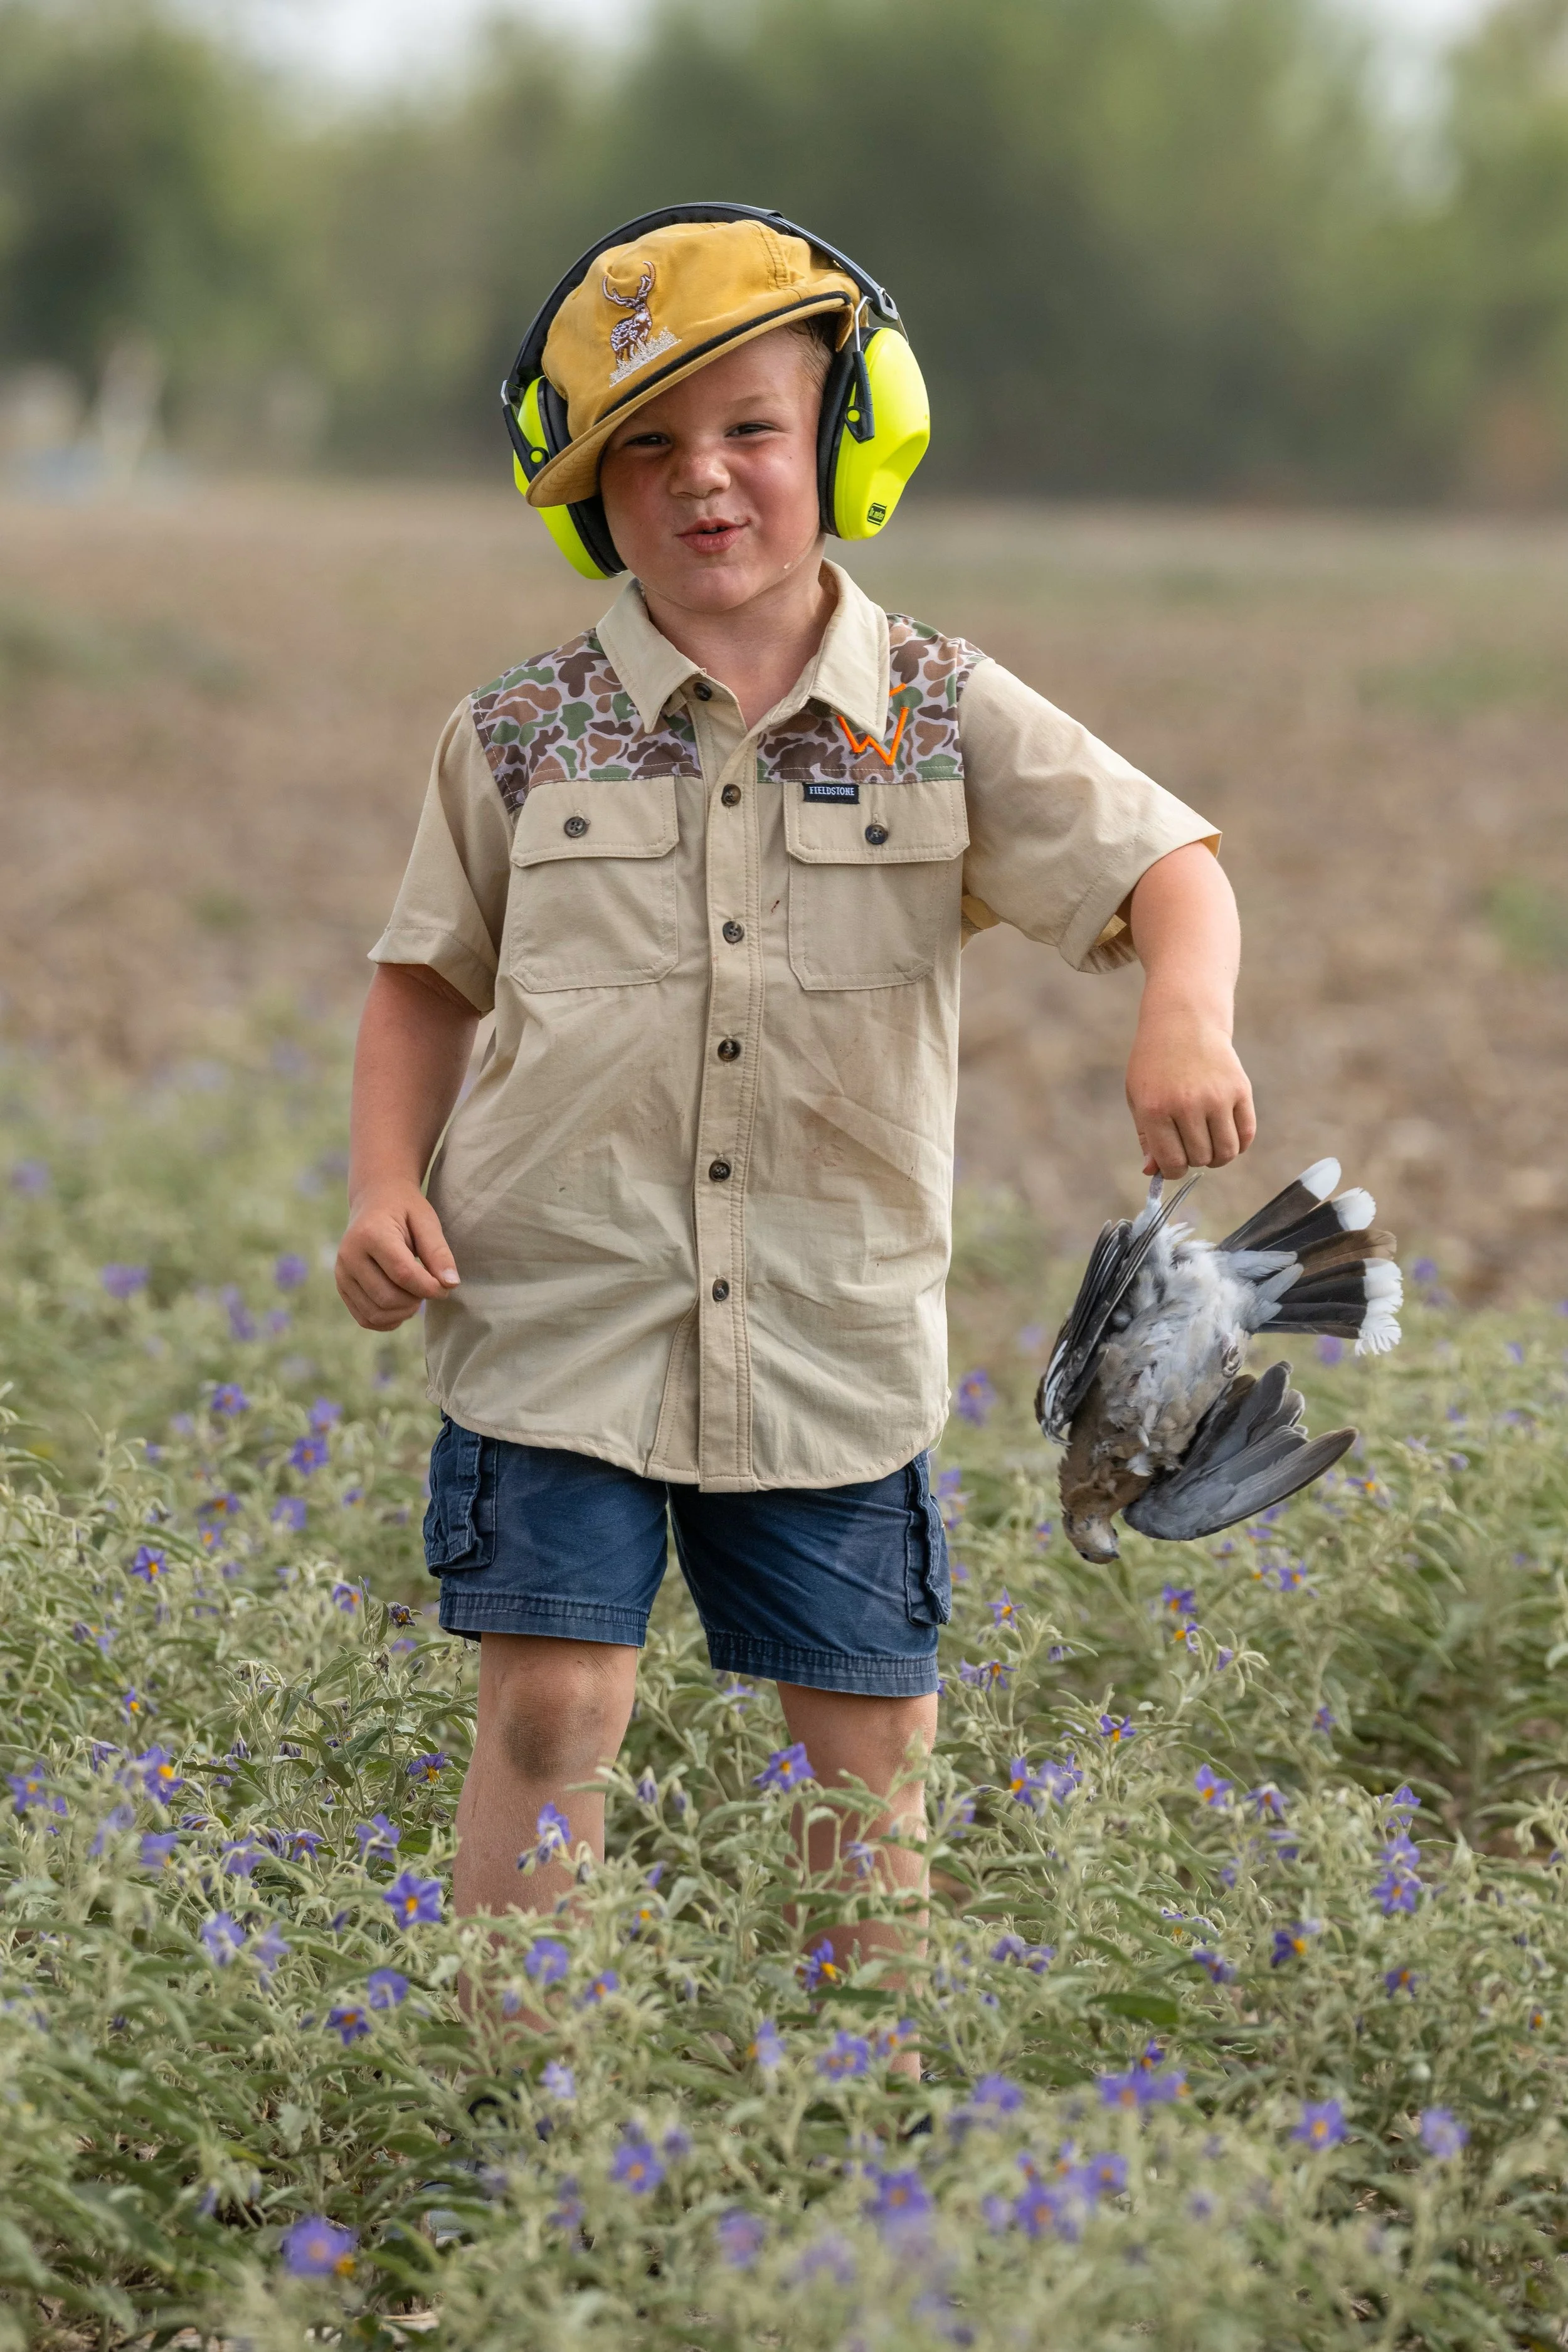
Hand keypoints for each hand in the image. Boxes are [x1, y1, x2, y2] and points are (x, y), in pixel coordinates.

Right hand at [336, 1179, 460, 1331]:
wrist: (374, 1201)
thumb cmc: (405, 1211)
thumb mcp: (426, 1222)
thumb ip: (439, 1252)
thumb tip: (451, 1284)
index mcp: (371, 1234)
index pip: (403, 1274)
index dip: (429, 1287)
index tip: (446, 1286)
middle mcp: (349, 1255)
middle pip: (388, 1297)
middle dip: (416, 1300)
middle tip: (429, 1287)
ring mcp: (342, 1273)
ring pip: (376, 1313)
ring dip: (404, 1312)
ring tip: (416, 1294)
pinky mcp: (342, 1287)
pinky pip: (365, 1319)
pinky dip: (388, 1320)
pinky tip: (402, 1306)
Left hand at [1125, 1003, 1255, 1179]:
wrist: (1184, 1021)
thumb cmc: (1155, 1064)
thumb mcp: (1138, 1097)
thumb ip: (1146, 1137)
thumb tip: (1154, 1173)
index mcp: (1154, 1109)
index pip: (1171, 1162)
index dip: (1173, 1170)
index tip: (1174, 1163)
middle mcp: (1187, 1105)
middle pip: (1200, 1158)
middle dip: (1194, 1159)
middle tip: (1189, 1144)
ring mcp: (1216, 1097)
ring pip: (1226, 1152)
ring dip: (1218, 1156)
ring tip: (1209, 1144)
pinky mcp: (1240, 1089)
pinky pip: (1246, 1135)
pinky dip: (1238, 1144)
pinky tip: (1226, 1136)